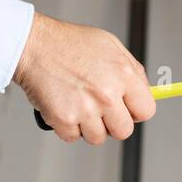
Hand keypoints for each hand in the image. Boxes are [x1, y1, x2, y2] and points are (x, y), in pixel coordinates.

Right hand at [11, 11, 155, 143]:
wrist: (35, 45)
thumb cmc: (69, 43)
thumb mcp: (111, 45)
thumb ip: (131, 70)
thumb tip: (144, 92)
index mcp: (123, 74)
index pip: (146, 110)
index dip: (135, 111)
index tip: (128, 109)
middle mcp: (107, 93)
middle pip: (124, 131)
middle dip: (112, 123)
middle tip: (100, 109)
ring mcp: (85, 108)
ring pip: (98, 138)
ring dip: (88, 126)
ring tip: (79, 103)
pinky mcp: (64, 119)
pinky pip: (73, 137)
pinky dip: (66, 126)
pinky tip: (64, 106)